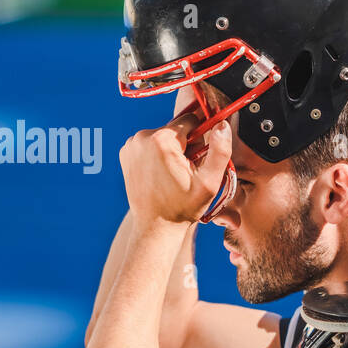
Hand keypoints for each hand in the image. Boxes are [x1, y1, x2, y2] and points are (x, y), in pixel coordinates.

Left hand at [118, 109, 231, 225]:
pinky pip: (150, 145)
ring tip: (173, 175)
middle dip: (185, 146)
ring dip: (171, 151)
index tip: (198, 159)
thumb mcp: (209, 182)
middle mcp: (142, 137)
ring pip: (163, 137)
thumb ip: (220, 151)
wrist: (156, 226)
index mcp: (162, 140)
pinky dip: (157, 155)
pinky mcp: (126, 153)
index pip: (190, 121)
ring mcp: (130, 145)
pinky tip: (161, 175)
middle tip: (186, 172)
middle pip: (175, 129)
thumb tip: (222, 125)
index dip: (200, 139)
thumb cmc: (183, 207)